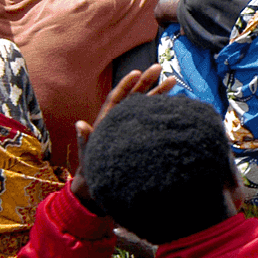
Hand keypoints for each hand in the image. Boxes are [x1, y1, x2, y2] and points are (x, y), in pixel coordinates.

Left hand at [71, 64, 176, 202]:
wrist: (102, 189)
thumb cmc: (92, 172)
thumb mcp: (88, 155)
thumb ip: (85, 138)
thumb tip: (80, 123)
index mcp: (107, 122)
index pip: (117, 99)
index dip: (126, 85)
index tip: (136, 72)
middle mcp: (120, 122)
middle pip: (135, 97)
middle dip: (147, 82)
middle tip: (160, 67)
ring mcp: (132, 130)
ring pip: (147, 108)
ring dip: (159, 94)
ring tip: (174, 81)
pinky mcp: (142, 138)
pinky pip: (152, 122)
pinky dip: (163, 112)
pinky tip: (176, 106)